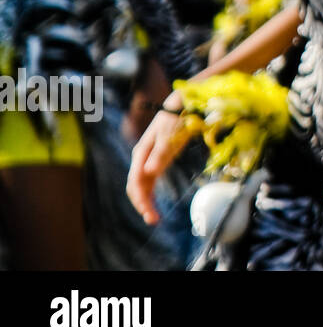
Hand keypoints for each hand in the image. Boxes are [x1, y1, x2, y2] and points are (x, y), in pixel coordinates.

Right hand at [126, 93, 196, 224]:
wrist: (182, 106)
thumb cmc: (176, 119)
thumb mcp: (170, 136)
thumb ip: (161, 154)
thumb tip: (150, 172)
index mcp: (141, 153)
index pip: (136, 181)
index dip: (141, 199)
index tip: (149, 213)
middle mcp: (141, 158)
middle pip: (136, 186)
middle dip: (142, 204)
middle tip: (154, 220)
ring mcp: (148, 160)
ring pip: (142, 186)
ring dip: (146, 202)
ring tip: (154, 218)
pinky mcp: (157, 160)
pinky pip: (150, 182)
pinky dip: (151, 194)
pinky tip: (155, 206)